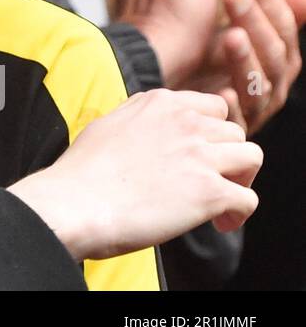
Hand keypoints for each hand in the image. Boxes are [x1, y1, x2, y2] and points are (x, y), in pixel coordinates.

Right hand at [8, 90, 261, 260]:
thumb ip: (138, 118)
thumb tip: (149, 127)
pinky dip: (238, 214)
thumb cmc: (81, 172)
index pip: (212, 106)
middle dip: (226, 156)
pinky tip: (218, 223)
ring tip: (220, 201)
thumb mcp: (108, 124)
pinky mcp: (210, 191)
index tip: (198, 153)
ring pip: (251, 157)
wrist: (74, 202)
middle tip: (209, 180)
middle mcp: (185, 122)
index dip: (210, 132)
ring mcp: (200, 156)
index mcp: (159, 103)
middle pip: (235, 132)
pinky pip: (248, 199)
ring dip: (239, 179)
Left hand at [189, 0, 305, 133]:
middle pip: (275, 56)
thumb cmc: (197, 60)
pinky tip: (221, 92)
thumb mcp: (232, 32)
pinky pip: (235, 123)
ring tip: (230, 35)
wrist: (161, 92)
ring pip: (258, 87)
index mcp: (277, 63)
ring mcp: (249, 112)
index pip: (283, 30)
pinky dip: (231, 106)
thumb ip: (265, 12)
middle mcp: (270, 89)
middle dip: (256, 21)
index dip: (269, 2)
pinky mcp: (226, 133)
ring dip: (246, 60)